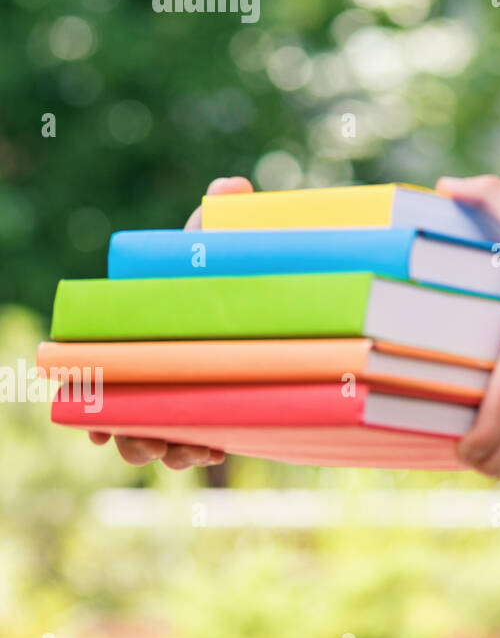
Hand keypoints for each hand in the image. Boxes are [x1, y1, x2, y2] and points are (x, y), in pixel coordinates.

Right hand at [88, 175, 253, 468]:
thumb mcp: (220, 235)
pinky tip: (215, 447)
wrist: (267, 280)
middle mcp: (150, 364)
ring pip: (157, 436)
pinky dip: (200, 446)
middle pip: (126, 417)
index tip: (102, 426)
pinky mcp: (212, 402)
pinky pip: (196, 437)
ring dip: (169, 450)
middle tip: (154, 446)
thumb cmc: (226, 256)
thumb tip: (230, 186)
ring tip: (193, 451)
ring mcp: (179, 386)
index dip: (95, 408)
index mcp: (135, 331)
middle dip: (135, 439)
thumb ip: (219, 213)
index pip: (100, 376)